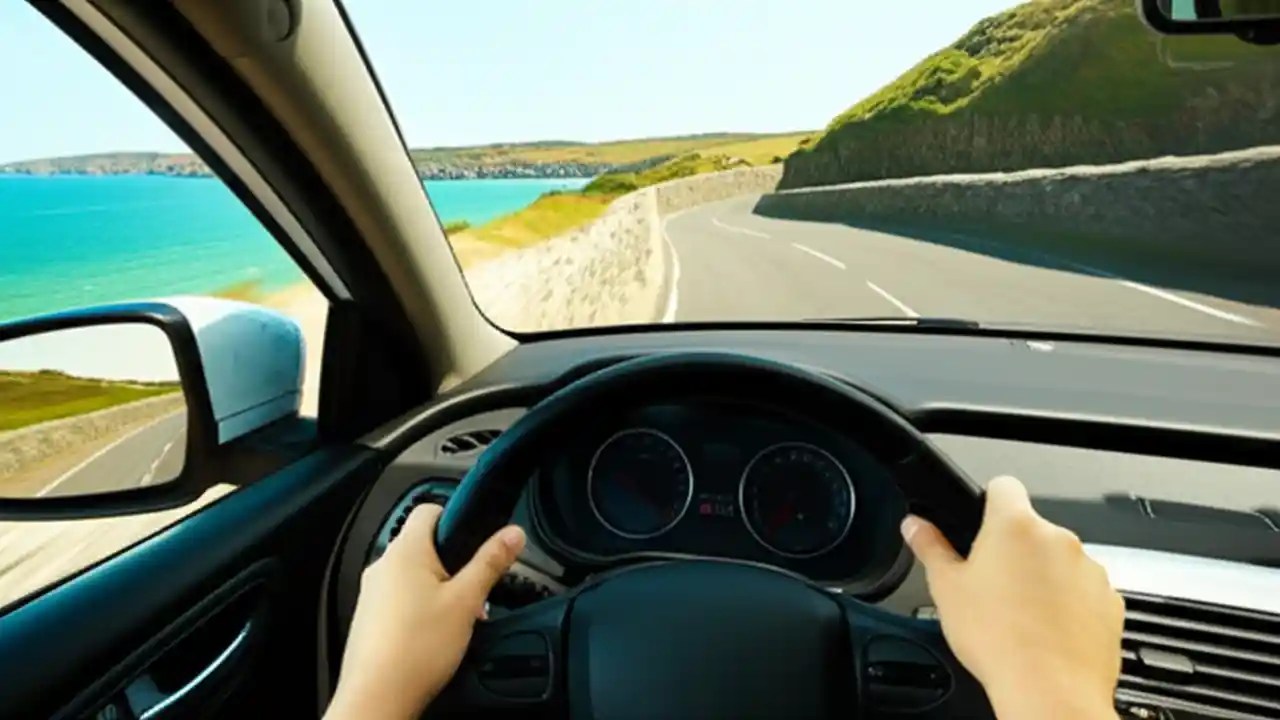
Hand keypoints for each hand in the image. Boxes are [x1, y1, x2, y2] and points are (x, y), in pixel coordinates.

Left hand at [325, 504, 525, 719]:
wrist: (377, 698)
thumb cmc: (417, 648)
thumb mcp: (466, 601)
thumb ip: (490, 563)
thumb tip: (512, 533)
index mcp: (405, 551)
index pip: (429, 509)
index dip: (456, 518)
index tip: (478, 540)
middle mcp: (383, 566)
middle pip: (424, 546)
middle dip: (454, 564)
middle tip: (474, 590)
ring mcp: (373, 593)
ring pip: (414, 576)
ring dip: (440, 589)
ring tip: (459, 619)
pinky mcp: (370, 618)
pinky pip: (400, 600)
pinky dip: (421, 609)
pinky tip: (436, 635)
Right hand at [901, 476, 1123, 719]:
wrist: (1049, 690)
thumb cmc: (1000, 640)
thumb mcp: (946, 589)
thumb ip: (930, 547)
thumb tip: (915, 526)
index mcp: (1014, 526)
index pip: (1003, 486)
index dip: (988, 501)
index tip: (982, 523)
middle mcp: (1058, 539)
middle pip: (1030, 530)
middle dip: (1013, 551)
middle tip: (992, 586)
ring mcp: (1089, 569)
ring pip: (1059, 561)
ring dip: (1043, 578)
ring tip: (1020, 615)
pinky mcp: (1110, 600)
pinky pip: (1084, 592)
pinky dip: (1068, 605)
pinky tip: (1046, 631)